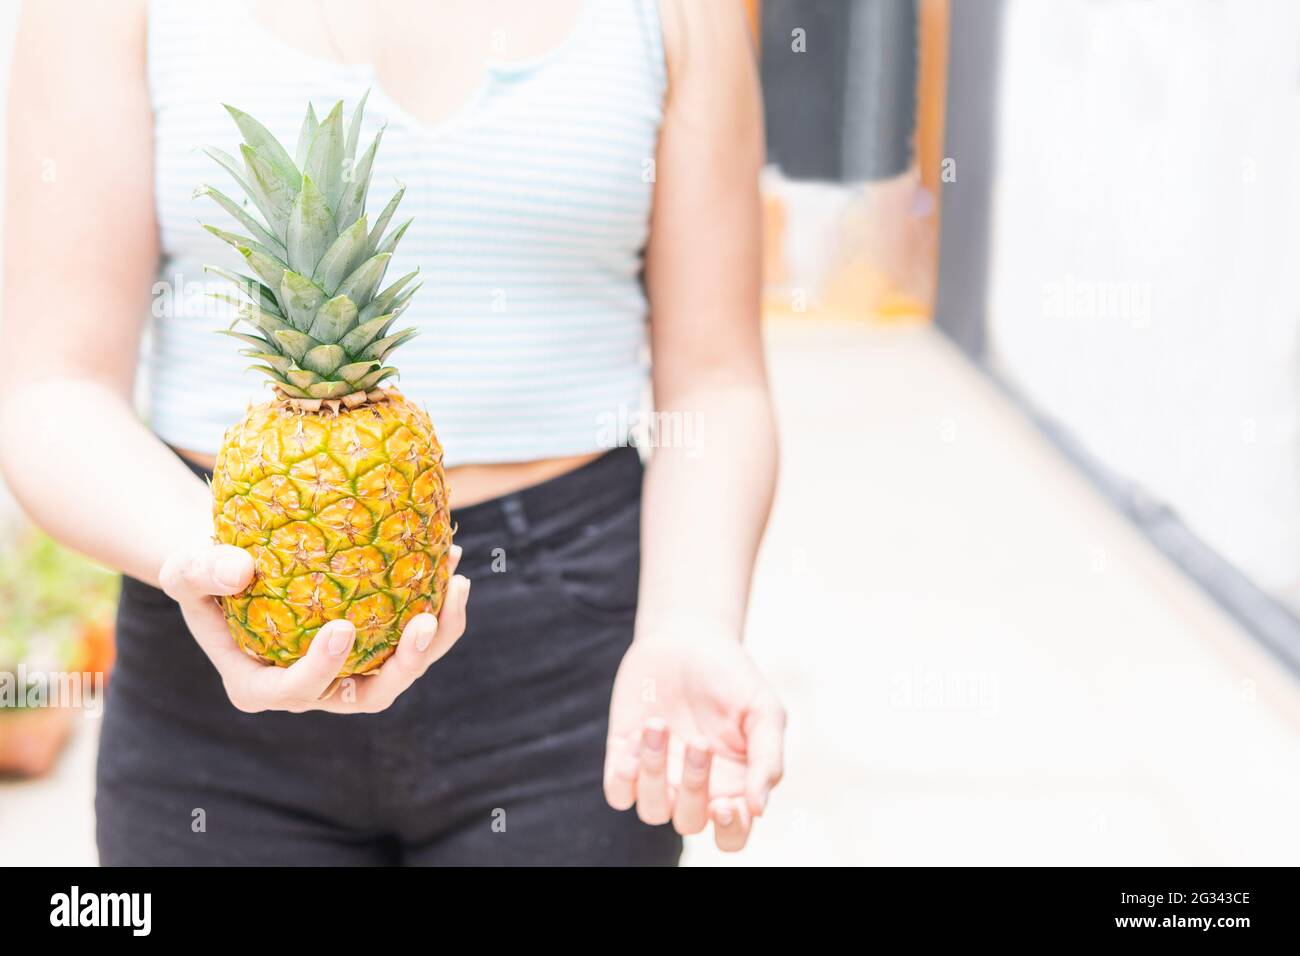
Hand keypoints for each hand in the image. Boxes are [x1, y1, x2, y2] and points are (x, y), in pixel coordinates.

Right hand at [159, 542, 469, 713]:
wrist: (236, 562)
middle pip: (368, 695)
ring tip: (456, 584)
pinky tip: (450, 561)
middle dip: (404, 665)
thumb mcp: (185, 568)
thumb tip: (239, 569)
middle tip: (424, 621)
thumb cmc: (206, 569)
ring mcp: (348, 672)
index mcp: (261, 685)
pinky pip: (413, 637)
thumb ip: (202, 571)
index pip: (296, 691)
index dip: (321, 669)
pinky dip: (437, 606)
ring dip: (436, 637)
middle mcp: (313, 690)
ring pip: (403, 671)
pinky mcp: (374, 647)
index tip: (342, 627)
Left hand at [603, 621, 785, 851]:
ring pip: (651, 810)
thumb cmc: (732, 676)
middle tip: (699, 743)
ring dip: (653, 772)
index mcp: (734, 783)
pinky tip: (638, 735)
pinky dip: (625, 774)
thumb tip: (758, 809)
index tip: (725, 804)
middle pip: (690, 822)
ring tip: (658, 723)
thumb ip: (767, 758)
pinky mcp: (625, 757)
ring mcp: (659, 774)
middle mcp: (694, 787)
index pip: (732, 834)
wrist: (687, 637)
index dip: (729, 831)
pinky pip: (618, 792)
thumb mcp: (763, 710)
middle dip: (692, 788)